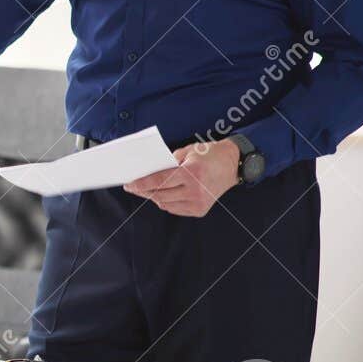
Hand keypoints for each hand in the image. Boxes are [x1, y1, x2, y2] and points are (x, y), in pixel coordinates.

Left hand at [123, 140, 240, 217]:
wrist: (233, 164)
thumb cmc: (210, 154)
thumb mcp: (188, 151)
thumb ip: (168, 163)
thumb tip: (149, 173)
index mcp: (191, 173)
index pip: (159, 181)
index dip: (141, 184)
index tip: (129, 185)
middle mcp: (195, 190)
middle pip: (160, 195)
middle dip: (144, 191)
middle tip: (134, 187)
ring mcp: (198, 202)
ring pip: (166, 204)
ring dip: (155, 197)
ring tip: (147, 190)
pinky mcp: (200, 210)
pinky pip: (175, 209)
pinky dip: (166, 202)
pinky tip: (162, 195)